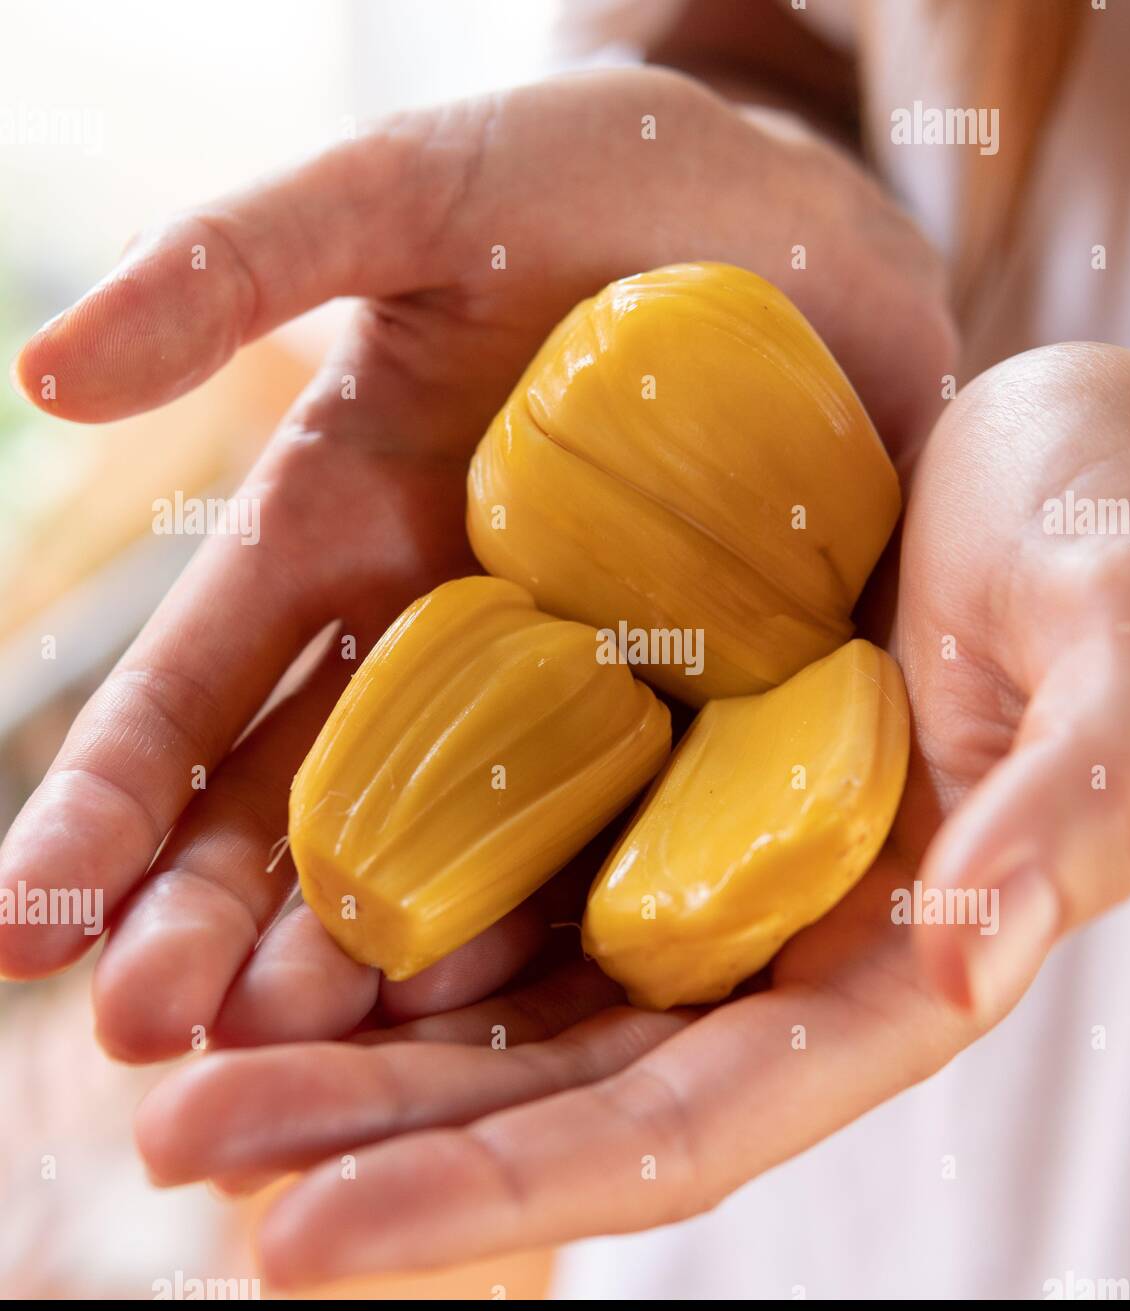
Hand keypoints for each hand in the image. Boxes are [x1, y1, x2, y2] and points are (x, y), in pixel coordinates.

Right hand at [0, 67, 954, 1061]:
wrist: (799, 227)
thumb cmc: (597, 182)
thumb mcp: (411, 193)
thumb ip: (242, 266)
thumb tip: (48, 370)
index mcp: (341, 535)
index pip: (194, 695)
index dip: (102, 806)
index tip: (18, 930)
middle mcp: (441, 641)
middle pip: (306, 807)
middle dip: (221, 923)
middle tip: (154, 1041)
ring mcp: (573, 691)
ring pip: (451, 853)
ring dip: (372, 962)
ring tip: (300, 1058)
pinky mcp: (704, 708)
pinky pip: (625, 829)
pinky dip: (565, 918)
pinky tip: (513, 1013)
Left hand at [132, 342, 1129, 1287]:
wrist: (1071, 458)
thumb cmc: (1124, 546)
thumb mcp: (1128, 649)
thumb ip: (1074, 807)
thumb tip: (971, 964)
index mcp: (893, 966)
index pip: (687, 1128)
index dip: (502, 1195)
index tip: (303, 1244)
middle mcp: (778, 941)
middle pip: (556, 1085)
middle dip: (370, 1135)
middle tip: (174, 1141)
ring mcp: (708, 854)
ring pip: (510, 986)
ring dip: (345, 1036)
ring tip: (167, 1053)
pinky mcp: (662, 763)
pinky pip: (514, 853)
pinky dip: (397, 901)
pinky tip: (274, 912)